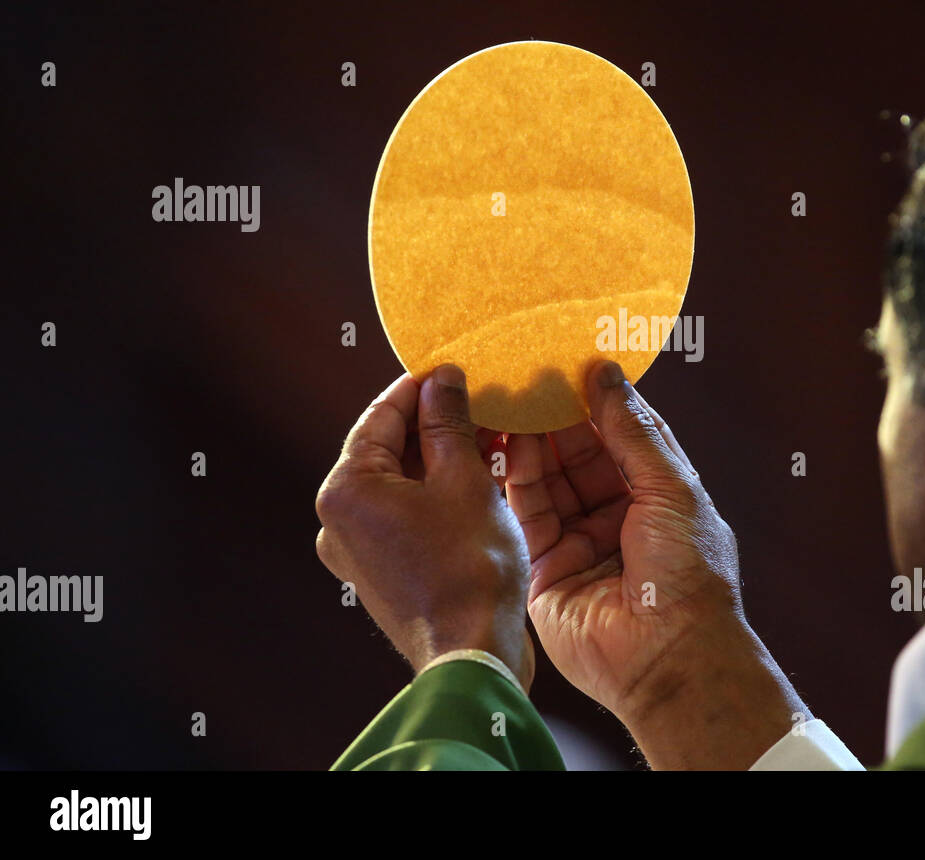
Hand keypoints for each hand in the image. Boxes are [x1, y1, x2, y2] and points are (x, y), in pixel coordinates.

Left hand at [315, 365, 533, 689]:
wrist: (472, 652)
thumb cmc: (469, 567)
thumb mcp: (465, 479)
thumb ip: (448, 423)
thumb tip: (442, 379)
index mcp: (346, 489)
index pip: (381, 414)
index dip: (422, 386)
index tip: (456, 368)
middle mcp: (338, 519)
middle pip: (388, 448)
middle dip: (435, 423)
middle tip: (482, 401)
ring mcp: (355, 550)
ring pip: (400, 482)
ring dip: (441, 458)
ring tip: (490, 437)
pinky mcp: (379, 572)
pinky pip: (406, 515)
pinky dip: (437, 494)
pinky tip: (479, 480)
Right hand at [505, 361, 807, 767]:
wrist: (667, 656)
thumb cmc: (688, 573)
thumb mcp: (670, 487)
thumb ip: (631, 431)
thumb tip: (606, 374)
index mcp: (661, 496)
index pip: (626, 435)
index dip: (601, 400)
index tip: (574, 363)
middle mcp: (621, 516)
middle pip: (583, 454)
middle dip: (559, 416)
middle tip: (532, 375)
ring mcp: (582, 541)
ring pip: (551, 479)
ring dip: (534, 440)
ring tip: (514, 398)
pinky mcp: (547, 566)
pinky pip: (528, 513)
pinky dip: (517, 476)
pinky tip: (508, 441)